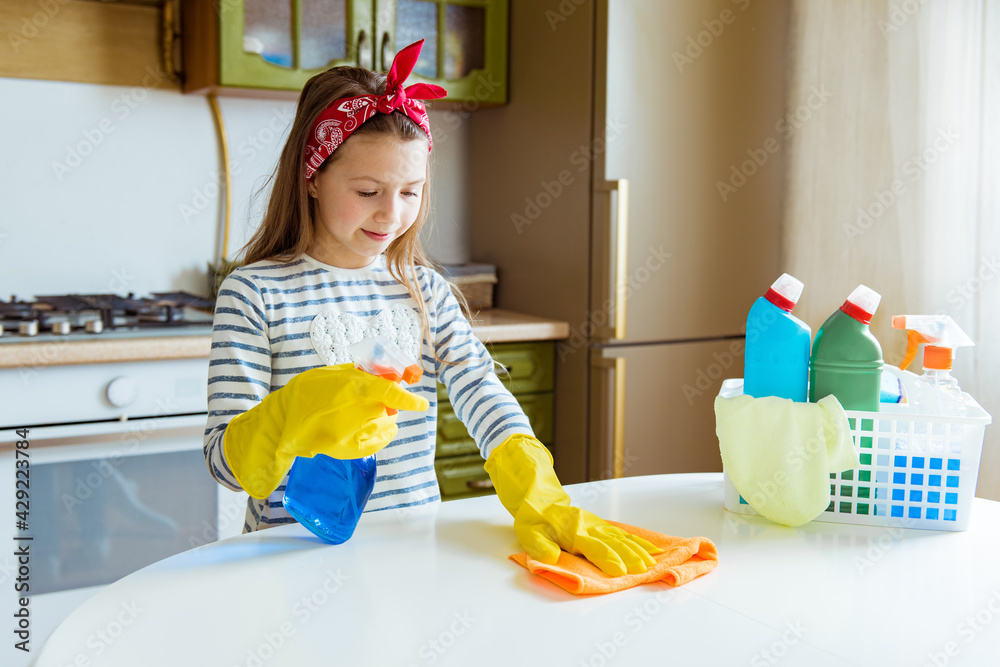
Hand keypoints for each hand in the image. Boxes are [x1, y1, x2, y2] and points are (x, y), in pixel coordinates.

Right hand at [224, 363, 428, 497]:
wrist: (282, 420)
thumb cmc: (305, 392)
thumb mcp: (332, 373)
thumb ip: (359, 375)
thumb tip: (385, 376)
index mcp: (353, 388)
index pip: (390, 393)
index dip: (409, 399)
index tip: (421, 404)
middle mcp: (356, 411)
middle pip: (387, 410)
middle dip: (388, 405)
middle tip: (379, 400)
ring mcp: (351, 433)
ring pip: (384, 426)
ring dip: (385, 419)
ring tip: (372, 414)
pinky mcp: (345, 449)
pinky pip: (376, 443)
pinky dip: (384, 435)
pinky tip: (384, 429)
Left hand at [485, 434, 661, 575]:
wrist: (540, 501)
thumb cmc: (535, 521)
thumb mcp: (531, 535)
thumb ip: (541, 547)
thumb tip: (552, 557)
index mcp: (574, 533)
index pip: (595, 548)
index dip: (608, 560)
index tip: (621, 572)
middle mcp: (590, 528)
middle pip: (614, 544)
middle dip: (630, 557)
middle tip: (645, 569)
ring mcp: (597, 526)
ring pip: (621, 538)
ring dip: (637, 550)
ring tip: (652, 561)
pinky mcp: (601, 525)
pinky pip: (622, 533)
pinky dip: (637, 541)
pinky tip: (650, 548)